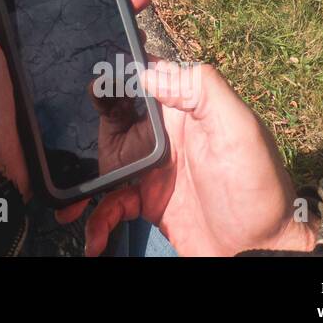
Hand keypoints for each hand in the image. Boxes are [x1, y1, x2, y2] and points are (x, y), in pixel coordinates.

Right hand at [59, 61, 317, 255]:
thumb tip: (148, 71)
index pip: (142, 77)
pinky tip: (93, 239)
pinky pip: (109, 205)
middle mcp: (161, 136)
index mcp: (183, 110)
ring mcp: (149, 169)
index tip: (92, 80)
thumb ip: (202, 89)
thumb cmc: (257, 189)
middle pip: (109, 118)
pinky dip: (97, 222)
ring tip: (66, 206)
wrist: (259, 251)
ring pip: (101, 163)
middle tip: (63, 144)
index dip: (114, 72)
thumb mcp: (240, 129)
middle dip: (81, 128)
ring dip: (82, 182)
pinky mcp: (144, 202)